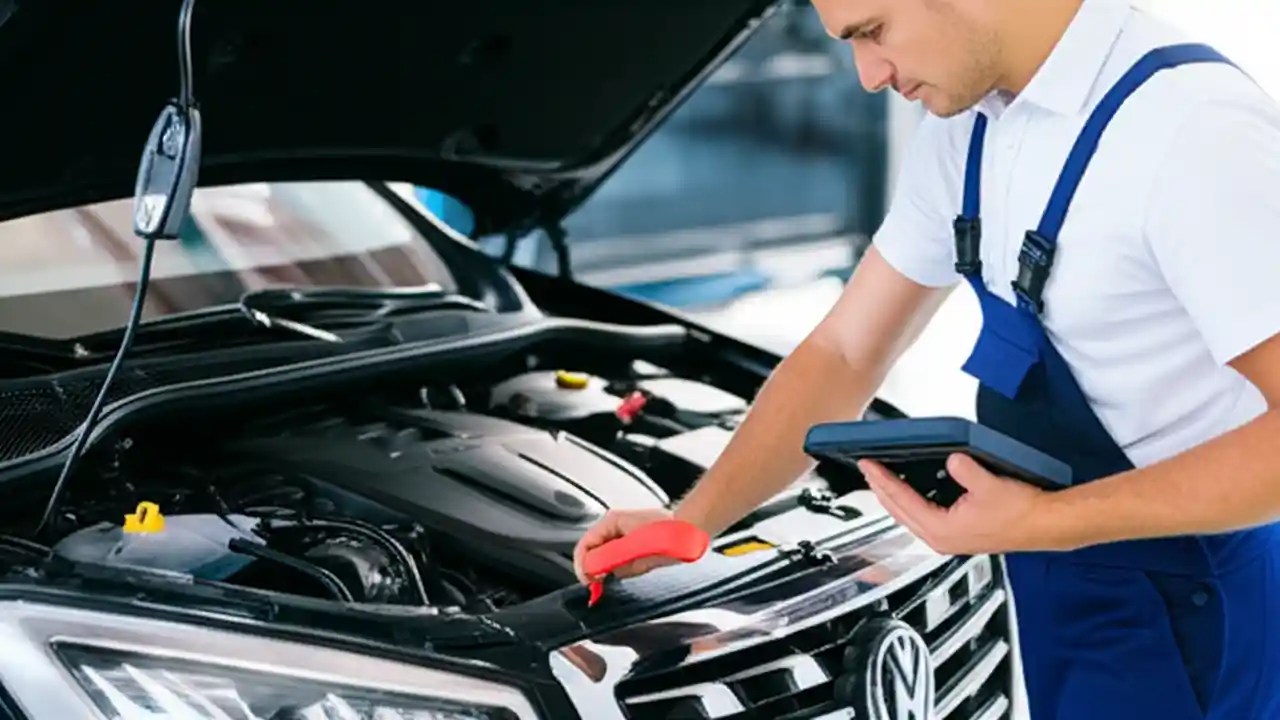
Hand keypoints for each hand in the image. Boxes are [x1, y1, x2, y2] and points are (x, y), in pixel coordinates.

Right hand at [572, 508, 677, 583]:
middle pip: (591, 550)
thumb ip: (610, 559)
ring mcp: (622, 533)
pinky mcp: (630, 543)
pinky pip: (614, 557)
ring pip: (601, 555)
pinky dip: (613, 568)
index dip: (583, 565)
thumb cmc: (668, 534)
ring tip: (607, 582)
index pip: (585, 544)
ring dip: (602, 569)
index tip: (589, 582)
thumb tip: (592, 569)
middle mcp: (614, 525)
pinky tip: (619, 575)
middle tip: (596, 587)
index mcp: (611, 521)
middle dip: (592, 569)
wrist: (688, 531)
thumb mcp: (635, 550)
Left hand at [858, 453, 1060, 554]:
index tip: (868, 464)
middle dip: (880, 489)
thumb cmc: (1022, 513)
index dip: (882, 480)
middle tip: (867, 468)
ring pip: (908, 516)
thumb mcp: (989, 485)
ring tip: (881, 478)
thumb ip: (965, 469)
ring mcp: (948, 539)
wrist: (1045, 525)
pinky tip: (909, 491)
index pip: (901, 501)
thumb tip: (951, 458)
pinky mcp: (957, 535)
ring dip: (893, 497)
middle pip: (898, 511)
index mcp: (942, 530)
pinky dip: (909, 503)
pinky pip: (921, 517)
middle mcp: (940, 539)